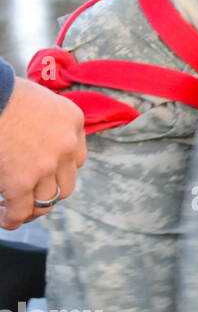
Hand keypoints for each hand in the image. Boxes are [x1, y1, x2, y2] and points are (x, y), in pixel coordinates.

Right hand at [0, 78, 85, 228]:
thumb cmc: (2, 92)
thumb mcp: (38, 98)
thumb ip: (45, 120)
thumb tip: (33, 141)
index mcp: (72, 120)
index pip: (76, 156)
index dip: (61, 169)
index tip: (47, 175)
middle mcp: (66, 145)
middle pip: (66, 182)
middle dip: (49, 192)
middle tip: (32, 196)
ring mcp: (46, 165)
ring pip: (47, 200)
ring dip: (33, 210)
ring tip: (17, 212)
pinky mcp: (21, 180)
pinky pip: (22, 209)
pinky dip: (14, 218)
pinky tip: (6, 219)